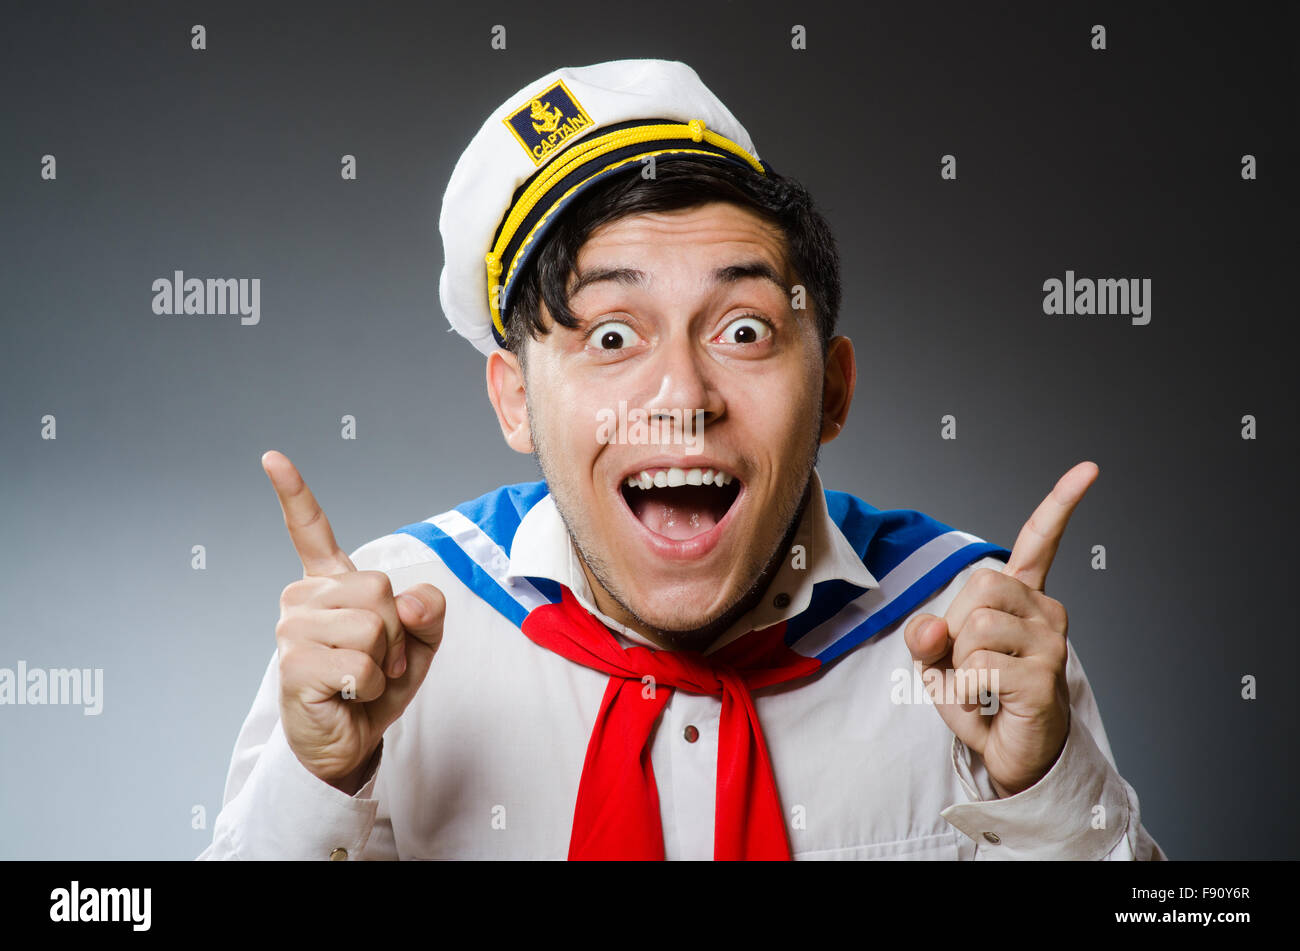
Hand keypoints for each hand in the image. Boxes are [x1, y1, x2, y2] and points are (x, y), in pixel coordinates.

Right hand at [263, 450, 444, 793]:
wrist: (350, 741)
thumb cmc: (378, 686)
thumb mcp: (419, 642)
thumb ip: (428, 611)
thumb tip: (408, 601)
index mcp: (331, 584)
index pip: (310, 530)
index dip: (294, 493)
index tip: (272, 458)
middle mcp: (304, 597)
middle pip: (380, 588)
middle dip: (397, 632)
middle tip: (380, 663)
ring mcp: (293, 627)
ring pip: (373, 626)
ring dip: (385, 663)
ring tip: (363, 679)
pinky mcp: (293, 663)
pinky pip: (361, 664)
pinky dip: (369, 686)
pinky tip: (346, 695)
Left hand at [904, 461, 1098, 797]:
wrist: (1011, 754)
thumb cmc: (979, 699)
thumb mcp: (937, 661)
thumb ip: (925, 636)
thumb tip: (931, 626)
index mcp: (1022, 597)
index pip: (1040, 541)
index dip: (1060, 504)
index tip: (1089, 469)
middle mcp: (1046, 611)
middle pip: (978, 587)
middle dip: (953, 629)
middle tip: (968, 664)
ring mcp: (1051, 641)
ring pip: (974, 628)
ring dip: (957, 664)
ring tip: (979, 685)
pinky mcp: (1045, 675)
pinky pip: (979, 667)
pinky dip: (965, 689)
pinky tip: (988, 702)